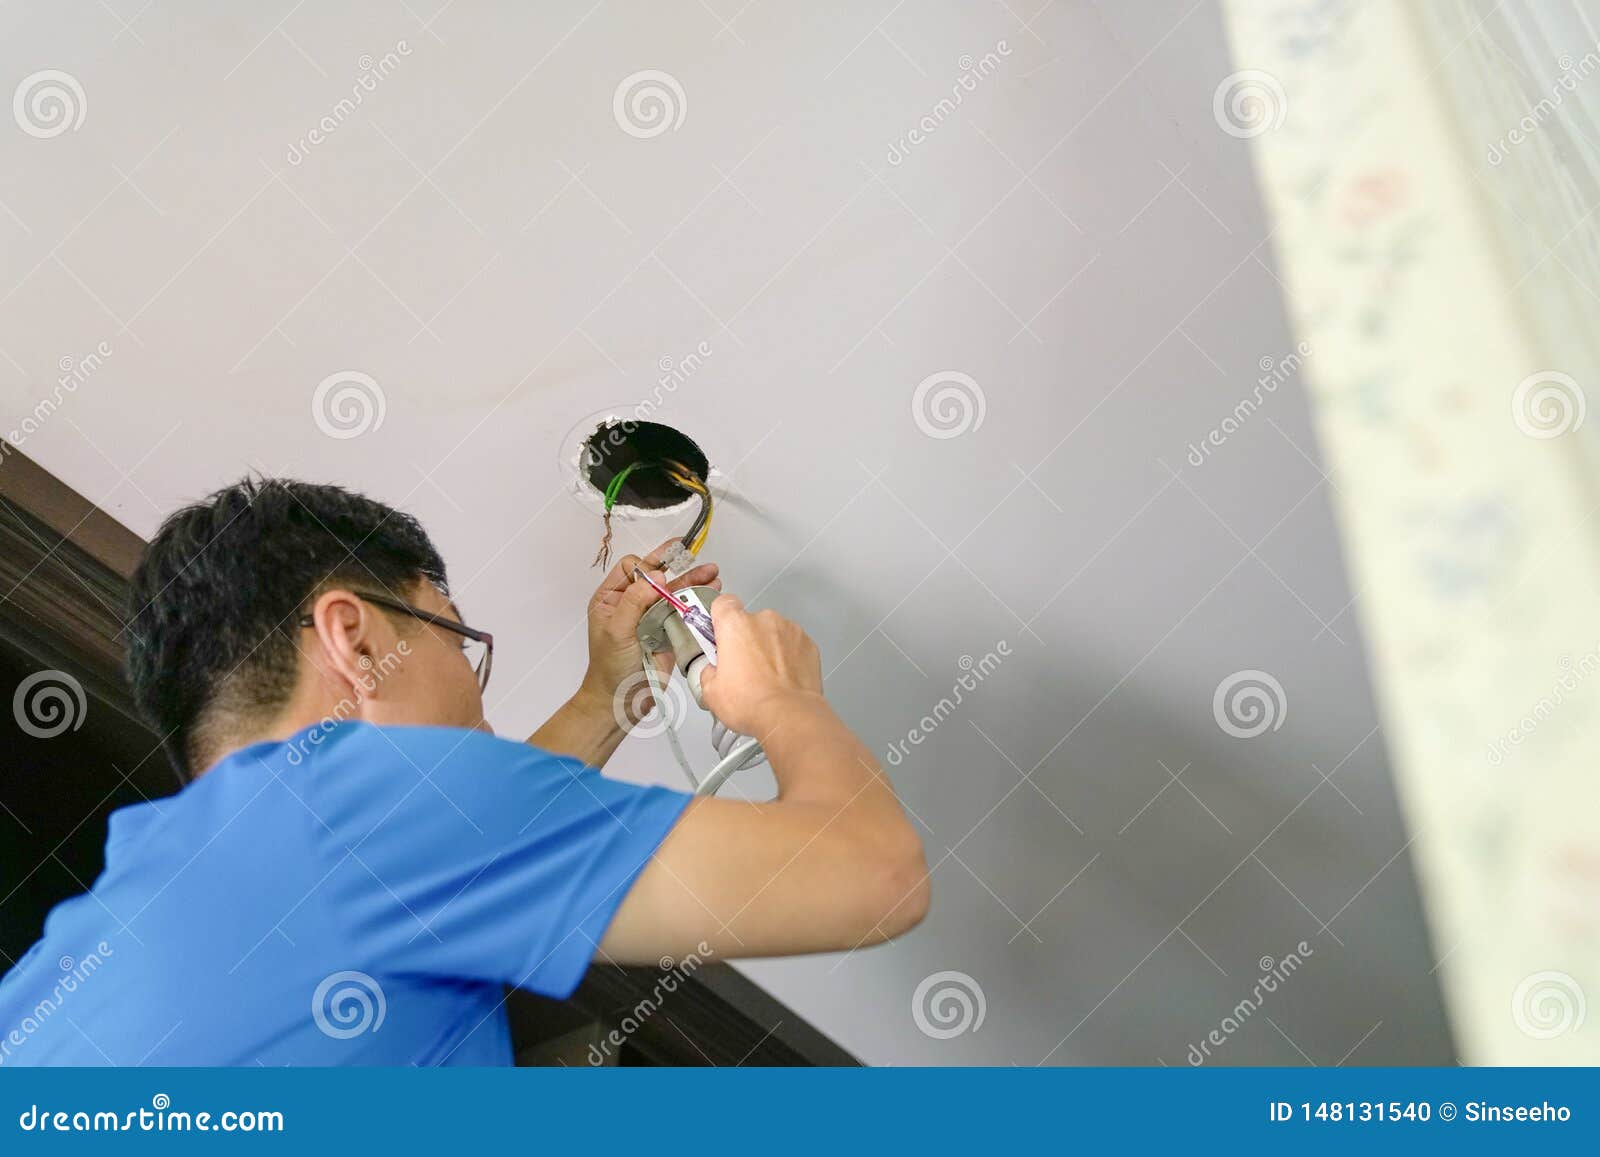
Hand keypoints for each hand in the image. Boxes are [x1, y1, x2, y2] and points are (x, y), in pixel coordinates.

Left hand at [579, 537, 719, 725]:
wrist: (621, 701)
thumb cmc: (610, 668)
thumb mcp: (616, 631)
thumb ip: (634, 601)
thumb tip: (657, 576)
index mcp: (611, 599)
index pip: (631, 568)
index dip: (647, 569)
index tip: (661, 582)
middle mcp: (632, 604)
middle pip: (657, 575)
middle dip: (677, 564)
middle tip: (695, 552)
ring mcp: (651, 617)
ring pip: (673, 591)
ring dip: (692, 581)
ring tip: (713, 573)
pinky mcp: (668, 632)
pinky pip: (683, 611)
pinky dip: (697, 601)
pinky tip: (711, 593)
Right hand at [698, 594, 822, 735]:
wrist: (790, 715)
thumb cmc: (751, 702)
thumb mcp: (711, 692)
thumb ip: (708, 672)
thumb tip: (713, 671)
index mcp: (735, 625)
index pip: (723, 603)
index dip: (720, 618)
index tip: (718, 635)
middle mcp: (764, 620)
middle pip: (749, 621)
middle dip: (745, 640)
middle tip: (742, 669)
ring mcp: (790, 630)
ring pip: (773, 633)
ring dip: (768, 648)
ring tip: (766, 679)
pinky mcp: (809, 644)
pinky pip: (793, 645)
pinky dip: (788, 657)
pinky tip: (783, 679)